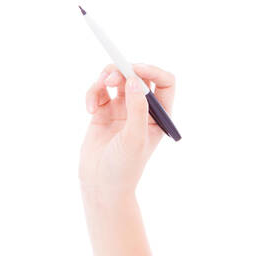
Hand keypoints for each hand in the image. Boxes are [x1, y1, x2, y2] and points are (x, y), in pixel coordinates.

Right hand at [79, 62, 175, 201]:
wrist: (102, 185)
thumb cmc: (124, 168)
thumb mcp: (134, 139)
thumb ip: (136, 109)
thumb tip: (135, 80)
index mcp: (159, 118)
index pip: (165, 83)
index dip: (152, 71)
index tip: (134, 70)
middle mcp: (143, 111)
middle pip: (138, 75)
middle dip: (123, 71)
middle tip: (110, 79)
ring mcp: (123, 110)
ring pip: (117, 78)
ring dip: (105, 78)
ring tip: (97, 94)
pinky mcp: (104, 112)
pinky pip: (99, 90)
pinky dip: (93, 93)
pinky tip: (90, 109)